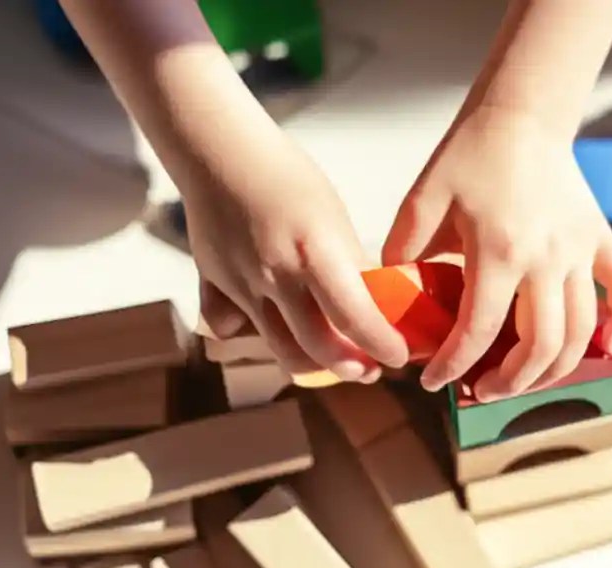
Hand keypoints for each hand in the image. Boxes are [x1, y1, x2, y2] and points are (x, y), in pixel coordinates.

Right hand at [186, 130, 408, 381]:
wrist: (220, 155)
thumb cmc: (283, 177)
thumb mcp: (331, 218)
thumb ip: (346, 265)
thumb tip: (371, 305)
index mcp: (313, 250)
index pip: (355, 316)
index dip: (381, 345)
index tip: (398, 356)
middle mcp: (275, 274)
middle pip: (317, 346)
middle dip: (352, 367)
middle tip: (370, 369)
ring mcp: (241, 285)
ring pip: (280, 348)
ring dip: (313, 363)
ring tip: (334, 359)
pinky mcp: (214, 288)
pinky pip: (234, 330)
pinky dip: (255, 337)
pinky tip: (273, 328)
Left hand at [384, 106, 611, 402]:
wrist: (522, 114)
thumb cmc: (469, 154)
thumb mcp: (423, 199)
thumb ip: (403, 250)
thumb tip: (387, 296)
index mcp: (498, 252)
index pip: (478, 331)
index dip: (453, 366)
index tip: (430, 382)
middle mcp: (546, 259)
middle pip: (540, 346)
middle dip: (509, 383)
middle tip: (481, 391)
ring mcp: (579, 251)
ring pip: (581, 333)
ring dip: (554, 370)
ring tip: (523, 382)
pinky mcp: (600, 239)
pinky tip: (611, 351)